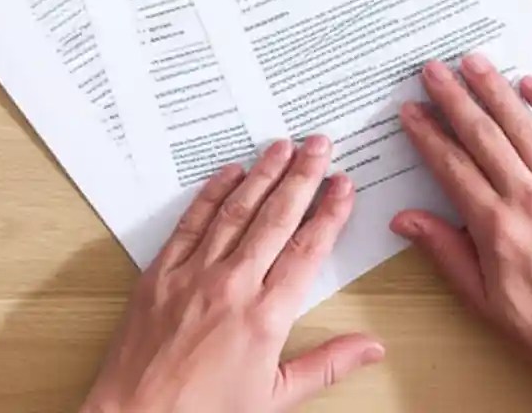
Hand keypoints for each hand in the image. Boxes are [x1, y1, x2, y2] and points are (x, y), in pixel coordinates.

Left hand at [82, 136, 384, 412]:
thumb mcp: (275, 398)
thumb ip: (326, 365)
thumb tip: (372, 347)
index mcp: (266, 317)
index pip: (308, 249)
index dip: (330, 212)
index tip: (344, 184)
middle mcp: (232, 286)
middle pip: (276, 218)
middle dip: (302, 176)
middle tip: (319, 144)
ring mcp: (193, 275)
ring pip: (236, 211)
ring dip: (262, 174)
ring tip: (282, 146)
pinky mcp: (159, 275)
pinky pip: (190, 224)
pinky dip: (211, 195)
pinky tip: (228, 174)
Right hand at [391, 55, 531, 412]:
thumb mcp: (482, 299)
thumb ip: (445, 252)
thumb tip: (406, 219)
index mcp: (497, 228)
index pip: (452, 167)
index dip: (427, 135)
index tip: (410, 111)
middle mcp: (531, 200)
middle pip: (484, 136)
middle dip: (454, 99)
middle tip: (432, 70)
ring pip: (525, 128)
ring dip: (496, 91)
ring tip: (473, 62)